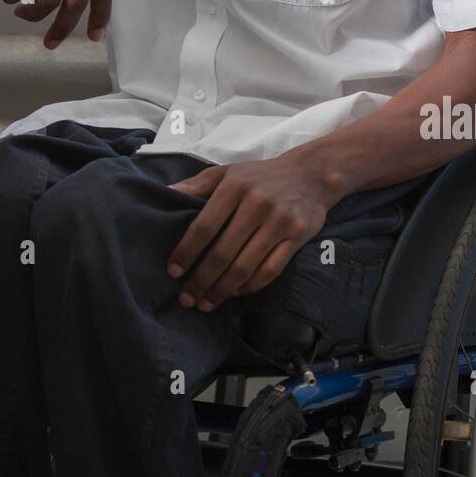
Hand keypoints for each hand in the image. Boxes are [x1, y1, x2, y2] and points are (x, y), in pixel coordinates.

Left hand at [165, 153, 334, 311]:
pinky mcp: (296, 237)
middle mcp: (256, 203)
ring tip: (206, 304)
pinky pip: (270, 270)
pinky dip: (251, 286)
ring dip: (222, 290)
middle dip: (200, 280)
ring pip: (245, 266)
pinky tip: (236, 292)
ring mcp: (278, 221)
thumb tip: (165, 195)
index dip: (186, 252)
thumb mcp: (227, 172)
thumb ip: (196, 185)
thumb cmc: (261, 176)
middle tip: (187, 299)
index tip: (173, 271)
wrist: (310, 174)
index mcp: (234, 186)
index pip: (204, 227)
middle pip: (222, 253)